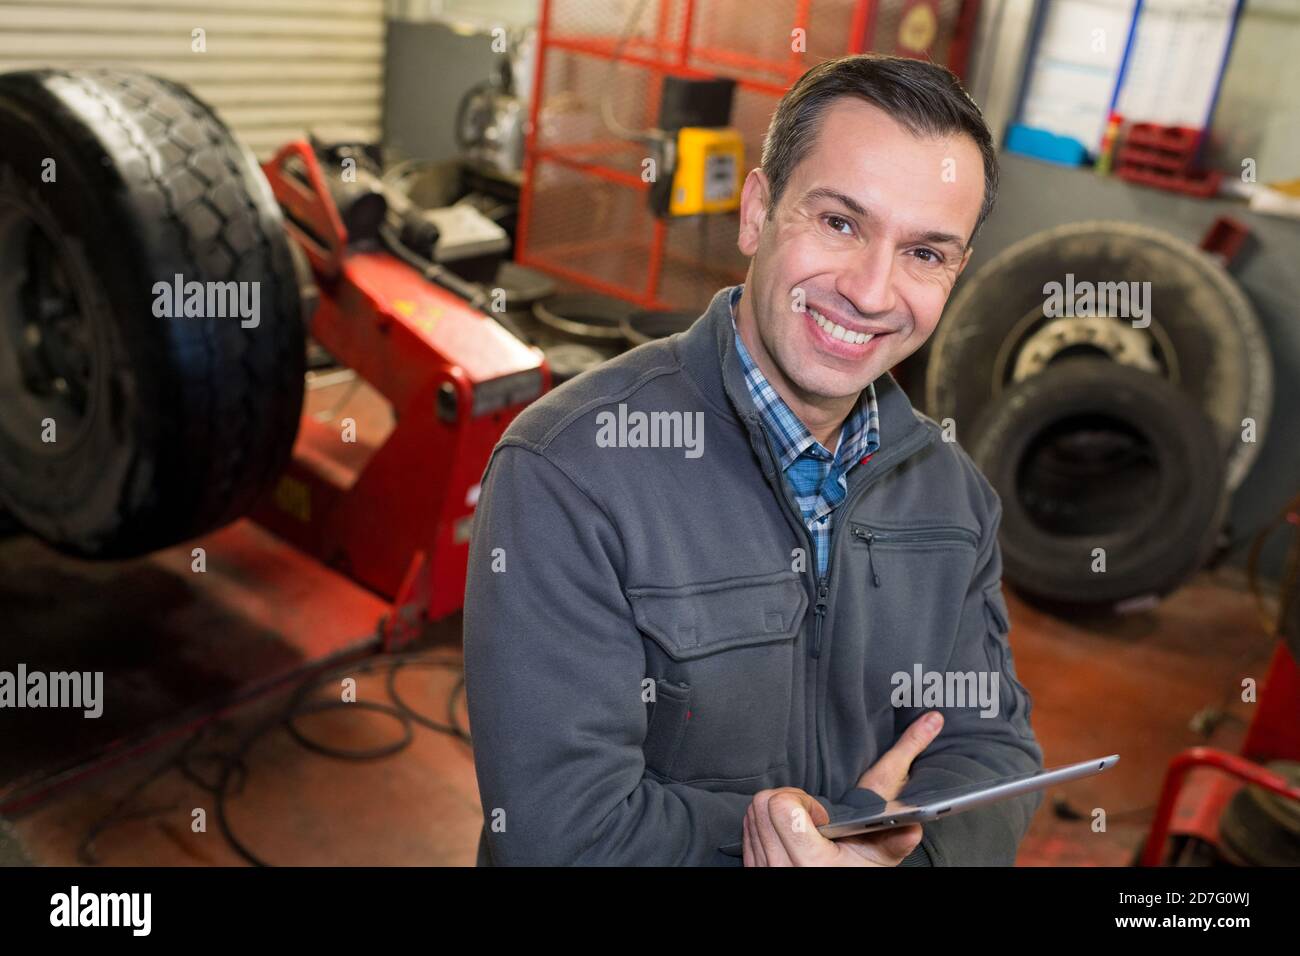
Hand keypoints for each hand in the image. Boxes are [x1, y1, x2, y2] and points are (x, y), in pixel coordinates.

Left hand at [743, 711, 943, 865]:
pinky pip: (747, 830)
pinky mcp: (752, 868)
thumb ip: (894, 839)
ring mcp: (762, 869)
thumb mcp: (877, 860)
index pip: (780, 806)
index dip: (801, 801)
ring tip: (801, 826)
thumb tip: (913, 823)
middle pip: (763, 803)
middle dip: (787, 800)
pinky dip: (765, 825)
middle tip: (810, 817)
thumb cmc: (855, 872)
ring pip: (752, 813)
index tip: (821, 816)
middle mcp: (780, 867)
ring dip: (775, 811)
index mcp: (809, 862)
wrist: (827, 895)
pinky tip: (788, 835)